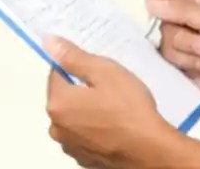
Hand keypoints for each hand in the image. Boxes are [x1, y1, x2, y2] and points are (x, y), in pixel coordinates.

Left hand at [44, 36, 175, 167]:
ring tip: (115, 108)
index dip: (77, 66)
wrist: (150, 151)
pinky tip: (114, 127)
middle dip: (82, 90)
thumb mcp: (105, 72)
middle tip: (109, 88)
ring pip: (74, 118)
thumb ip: (74, 57)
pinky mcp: (84, 159)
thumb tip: (49, 42)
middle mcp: (57, 127)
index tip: (97, 69)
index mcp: (58, 103)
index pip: (56, 73)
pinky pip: (84, 136)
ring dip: (87, 111)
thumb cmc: (129, 109)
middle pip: (64, 97)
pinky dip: (94, 129)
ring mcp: (70, 146)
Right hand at [146, 0, 199, 112]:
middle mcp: (187, 22)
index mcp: (197, 4)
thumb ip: (182, 10)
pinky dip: (187, 65)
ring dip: (188, 54)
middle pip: (161, 22)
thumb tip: (150, 3)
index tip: (156, 11)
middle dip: (182, 36)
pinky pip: (168, 64)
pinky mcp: (182, 67)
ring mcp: (184, 46)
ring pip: (164, 45)